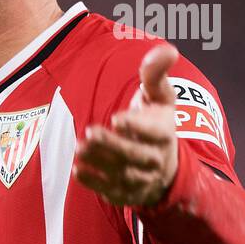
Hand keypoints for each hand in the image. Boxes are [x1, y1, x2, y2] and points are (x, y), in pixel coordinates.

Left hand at [73, 44, 179, 206]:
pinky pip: (110, 191)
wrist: (166, 170)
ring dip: (99, 162)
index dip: (137, 127)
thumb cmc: (157, 125)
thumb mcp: (159, 99)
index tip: (116, 118)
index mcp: (165, 134)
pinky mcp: (126, 194)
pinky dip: (93, 182)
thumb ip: (156, 74)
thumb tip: (167, 49)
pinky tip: (77, 169)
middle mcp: (155, 159)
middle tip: (89, 131)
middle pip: (135, 155)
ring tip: (79, 148)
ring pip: (121, 174)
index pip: (155, 133)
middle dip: (113, 145)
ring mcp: (141, 180)